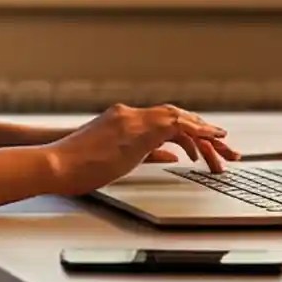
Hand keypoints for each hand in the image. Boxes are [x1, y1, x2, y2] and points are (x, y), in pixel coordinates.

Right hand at [44, 104, 240, 195]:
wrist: (54, 164)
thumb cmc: (77, 166)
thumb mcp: (117, 158)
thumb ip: (144, 150)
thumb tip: (167, 152)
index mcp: (125, 119)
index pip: (167, 120)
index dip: (191, 130)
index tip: (209, 145)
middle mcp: (131, 114)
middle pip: (178, 117)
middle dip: (205, 133)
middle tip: (227, 149)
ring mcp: (132, 119)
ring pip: (180, 119)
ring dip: (205, 135)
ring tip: (224, 150)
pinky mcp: (134, 130)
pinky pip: (174, 125)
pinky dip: (196, 131)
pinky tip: (210, 141)